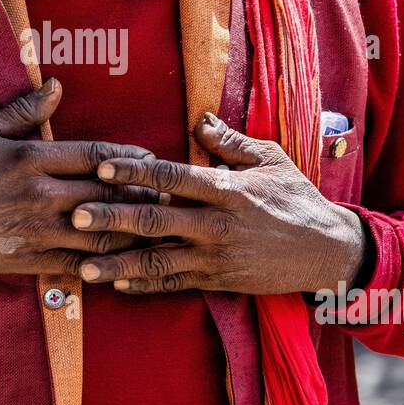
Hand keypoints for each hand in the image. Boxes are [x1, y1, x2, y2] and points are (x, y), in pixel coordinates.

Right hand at [0, 77, 165, 275]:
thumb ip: (24, 110)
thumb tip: (57, 86)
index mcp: (33, 158)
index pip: (96, 153)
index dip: (128, 155)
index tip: (149, 157)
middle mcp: (42, 194)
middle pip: (108, 191)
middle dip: (141, 191)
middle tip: (166, 191)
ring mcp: (40, 229)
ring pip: (102, 229)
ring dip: (133, 227)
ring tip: (154, 223)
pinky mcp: (35, 258)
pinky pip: (82, 261)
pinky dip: (107, 260)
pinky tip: (126, 257)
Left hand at [72, 112, 365, 295]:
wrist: (328, 251)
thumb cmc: (297, 198)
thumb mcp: (270, 160)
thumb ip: (230, 142)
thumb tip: (198, 119)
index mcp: (227, 190)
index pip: (173, 177)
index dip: (136, 171)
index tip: (102, 167)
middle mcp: (217, 225)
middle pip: (155, 220)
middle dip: (112, 218)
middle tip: (75, 216)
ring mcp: (215, 257)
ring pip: (158, 260)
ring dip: (118, 263)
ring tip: (83, 265)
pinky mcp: (218, 281)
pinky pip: (175, 284)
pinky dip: (145, 285)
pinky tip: (117, 285)